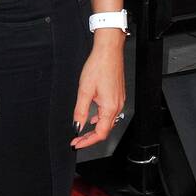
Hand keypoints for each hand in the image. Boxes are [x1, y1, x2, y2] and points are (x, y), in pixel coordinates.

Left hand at [70, 32, 125, 148]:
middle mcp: (117, 106)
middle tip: (77, 141)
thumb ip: (80, 112)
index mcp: (109, 107)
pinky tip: (92, 117)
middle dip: (90, 138)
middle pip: (105, 130)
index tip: (76, 144)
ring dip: (95, 129)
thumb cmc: (98, 67)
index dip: (87, 142)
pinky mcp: (118, 96)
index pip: (100, 133)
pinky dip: (100, 120)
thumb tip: (77, 126)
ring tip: (82, 132)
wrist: (108, 52)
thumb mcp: (84, 91)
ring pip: (107, 123)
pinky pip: (110, 114)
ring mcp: (119, 101)